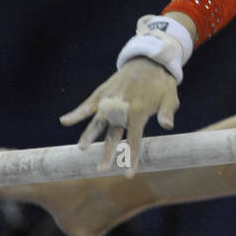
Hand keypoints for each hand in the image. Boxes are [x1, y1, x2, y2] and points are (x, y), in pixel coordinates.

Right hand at [60, 57, 178, 176]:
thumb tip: (167, 126)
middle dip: (108, 152)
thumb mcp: (171, 96)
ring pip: (98, 121)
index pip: (134, 138)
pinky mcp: (102, 93)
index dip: (131, 156)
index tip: (128, 174)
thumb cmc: (161, 83)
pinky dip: (77, 112)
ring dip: (90, 135)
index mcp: (139, 110)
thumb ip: (167, 111)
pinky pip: (88, 104)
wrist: (149, 60)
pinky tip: (64, 121)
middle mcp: (122, 106)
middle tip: (102, 169)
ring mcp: (110, 99)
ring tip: (82, 149)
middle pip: (113, 134)